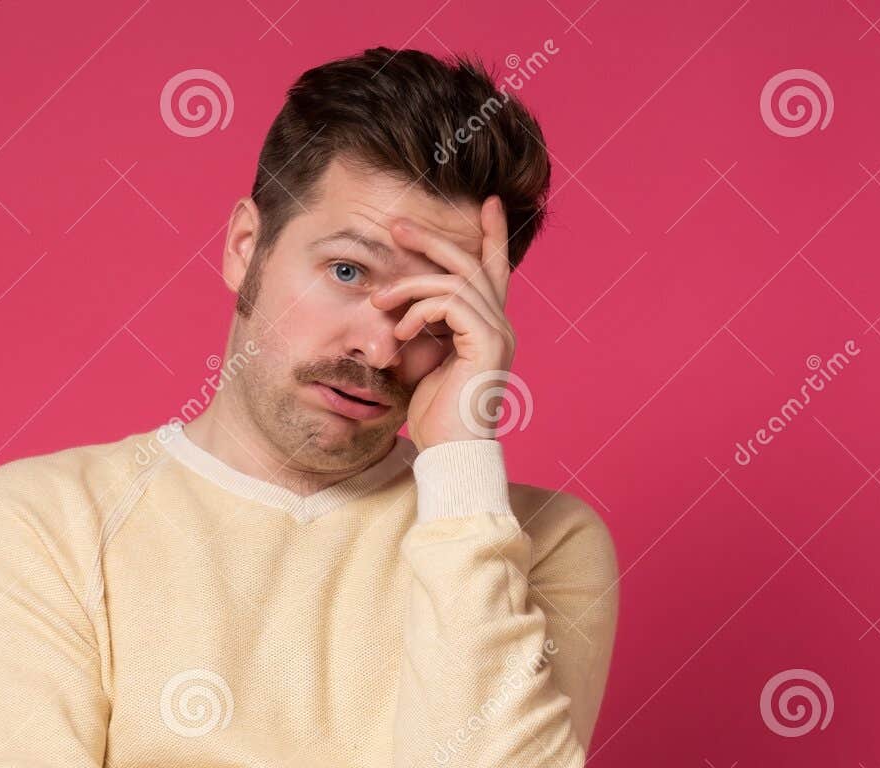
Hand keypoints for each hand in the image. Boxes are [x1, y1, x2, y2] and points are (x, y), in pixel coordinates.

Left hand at [370, 195, 515, 451]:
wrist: (449, 453)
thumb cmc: (434, 416)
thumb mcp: (424, 362)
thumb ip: (425, 329)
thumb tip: (401, 308)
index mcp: (487, 327)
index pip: (493, 271)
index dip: (493, 235)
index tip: (489, 202)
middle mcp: (500, 325)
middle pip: (473, 263)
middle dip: (433, 240)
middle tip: (398, 225)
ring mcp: (497, 332)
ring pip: (456, 280)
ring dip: (411, 284)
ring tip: (379, 300)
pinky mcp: (487, 343)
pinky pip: (451, 303)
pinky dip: (420, 310)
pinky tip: (401, 331)